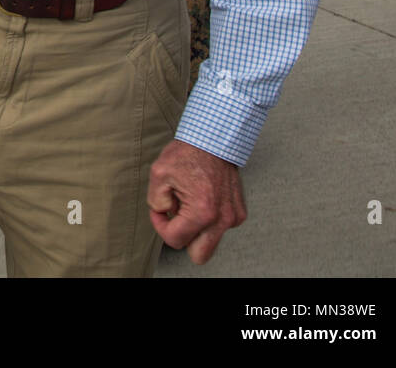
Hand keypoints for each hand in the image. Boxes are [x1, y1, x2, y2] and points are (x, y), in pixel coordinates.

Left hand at [148, 139, 246, 262]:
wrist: (213, 140)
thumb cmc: (186, 154)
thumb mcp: (158, 173)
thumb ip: (155, 201)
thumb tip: (163, 213)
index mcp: (202, 213)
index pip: (175, 240)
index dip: (161, 226)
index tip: (160, 209)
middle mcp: (222, 219)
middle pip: (200, 255)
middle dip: (184, 238)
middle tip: (176, 216)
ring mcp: (233, 217)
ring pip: (211, 241)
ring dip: (197, 229)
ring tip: (189, 203)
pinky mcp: (239, 213)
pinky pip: (221, 227)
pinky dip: (209, 219)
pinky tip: (202, 198)